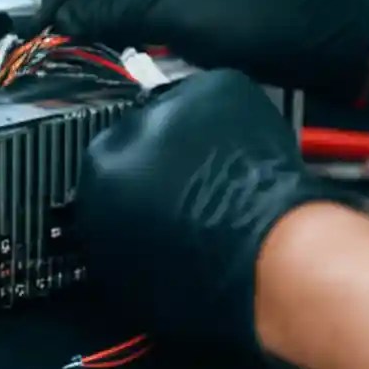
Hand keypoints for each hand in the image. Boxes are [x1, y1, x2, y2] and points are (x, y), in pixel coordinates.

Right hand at [31, 0, 368, 97]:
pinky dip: (129, 14)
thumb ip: (110, 11)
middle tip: (54, 25)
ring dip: (104, 6)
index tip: (46, 8)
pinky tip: (111, 36)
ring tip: (77, 34)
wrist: (326, 38)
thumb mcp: (172, 12)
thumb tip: (64, 17)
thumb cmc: (263, 12)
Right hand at [75, 69, 354, 357]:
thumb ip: (114, 235)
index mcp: (99, 172)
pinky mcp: (220, 88)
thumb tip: (118, 228)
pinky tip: (241, 150)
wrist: (269, 258)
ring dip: (192, 134)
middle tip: (185, 185)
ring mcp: (177, 104)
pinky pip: (218, 98)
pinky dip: (229, 117)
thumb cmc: (205, 281)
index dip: (128, 184)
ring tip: (221, 169)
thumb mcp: (130, 274)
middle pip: (138, 134)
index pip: (101, 166)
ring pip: (177, 112)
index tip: (146, 195)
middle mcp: (130, 129)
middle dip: (158, 157)